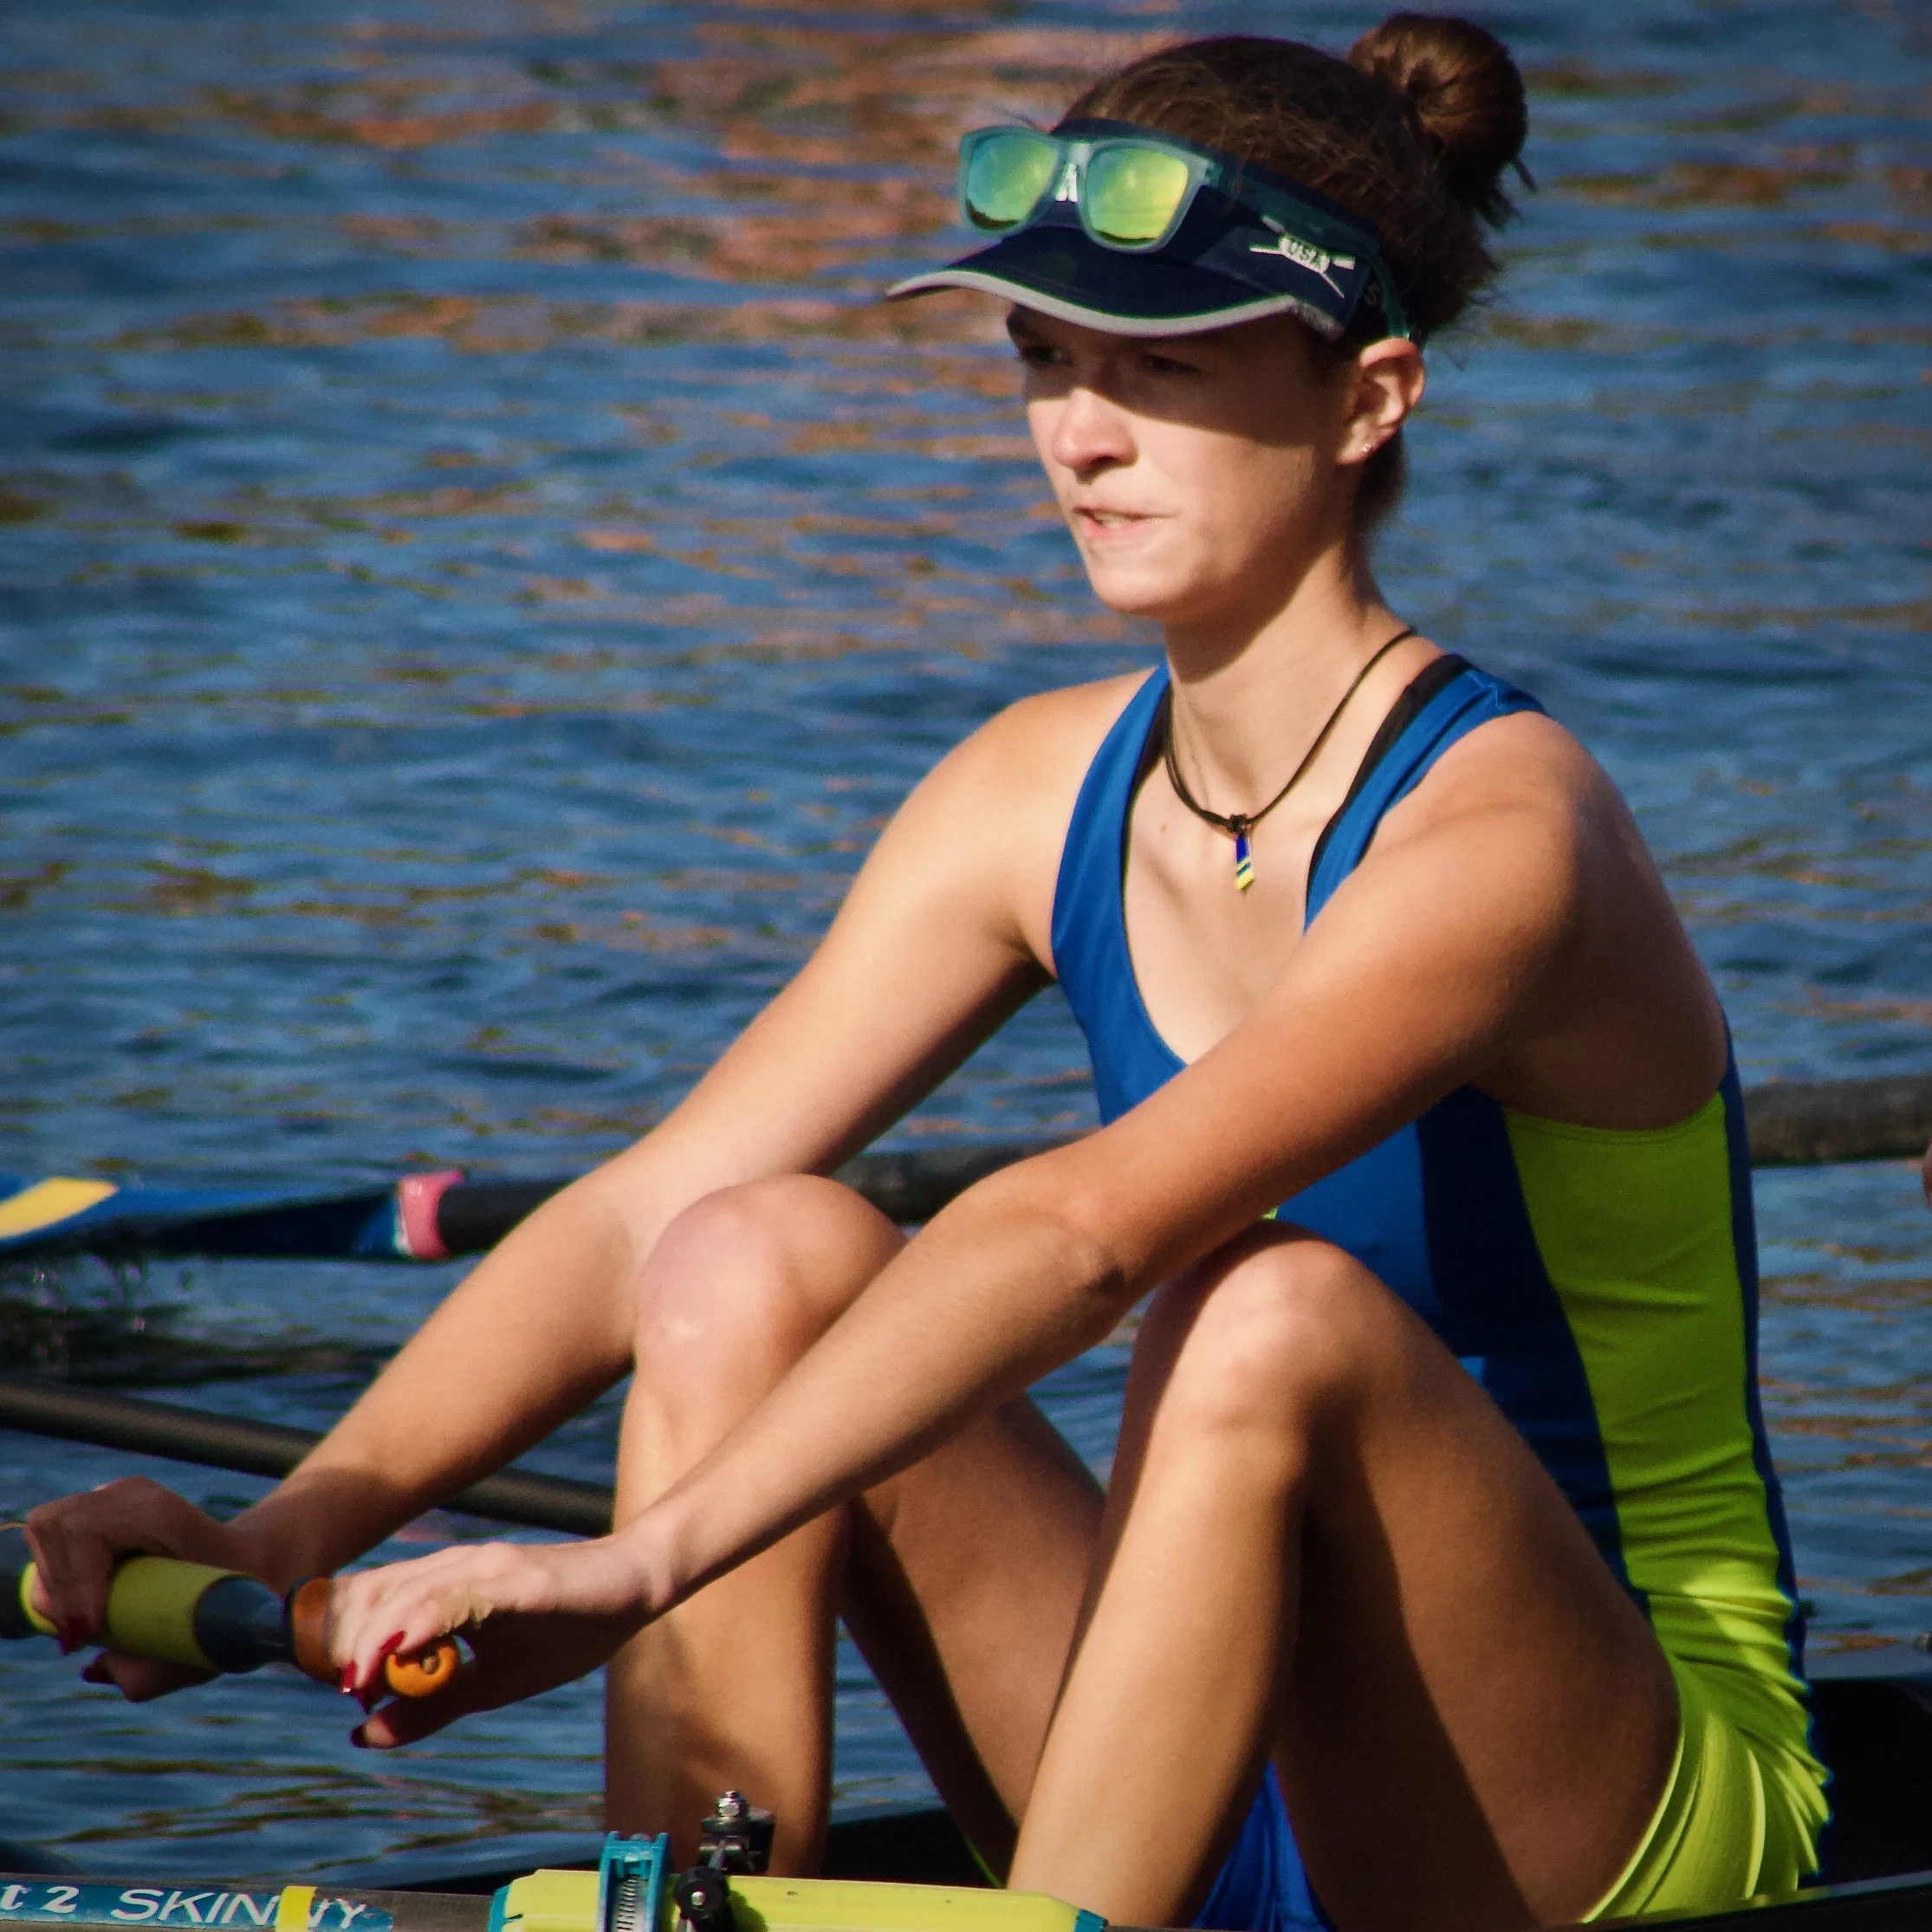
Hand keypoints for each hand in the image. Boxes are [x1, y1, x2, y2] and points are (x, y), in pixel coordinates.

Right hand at [25, 1477, 254, 1700]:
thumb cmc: (227, 1603)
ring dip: (54, 1582)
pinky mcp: (101, 1505)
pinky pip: (53, 1535)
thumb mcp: (198, 1649)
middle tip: (81, 1634)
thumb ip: (144, 1674)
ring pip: (49, 1529)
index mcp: (160, 1512)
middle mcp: (134, 1493)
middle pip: (56, 1527)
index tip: (89, 1630)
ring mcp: (116, 1494)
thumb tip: (95, 1667)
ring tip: (84, 1621)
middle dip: (59, 1587)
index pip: (84, 1530)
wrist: (248, 1562)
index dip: (75, 1582)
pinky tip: (84, 1603)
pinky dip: (56, 1573)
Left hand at [326, 1535, 652, 1747]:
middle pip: (380, 1595)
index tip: (338, 1686)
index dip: (344, 1639)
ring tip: (359, 1682)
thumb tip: (364, 1733)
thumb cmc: (566, 1632)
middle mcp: (462, 1566)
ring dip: (374, 1640)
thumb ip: (431, 1704)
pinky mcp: (515, 1577)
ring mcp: (487, 1567)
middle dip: (349, 1643)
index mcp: (452, 1584)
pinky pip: (454, 1597)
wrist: (634, 1588)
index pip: (376, 1600)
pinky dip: (419, 1623)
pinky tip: (401, 1650)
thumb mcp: (492, 1682)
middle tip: (347, 1691)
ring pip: (407, 1595)